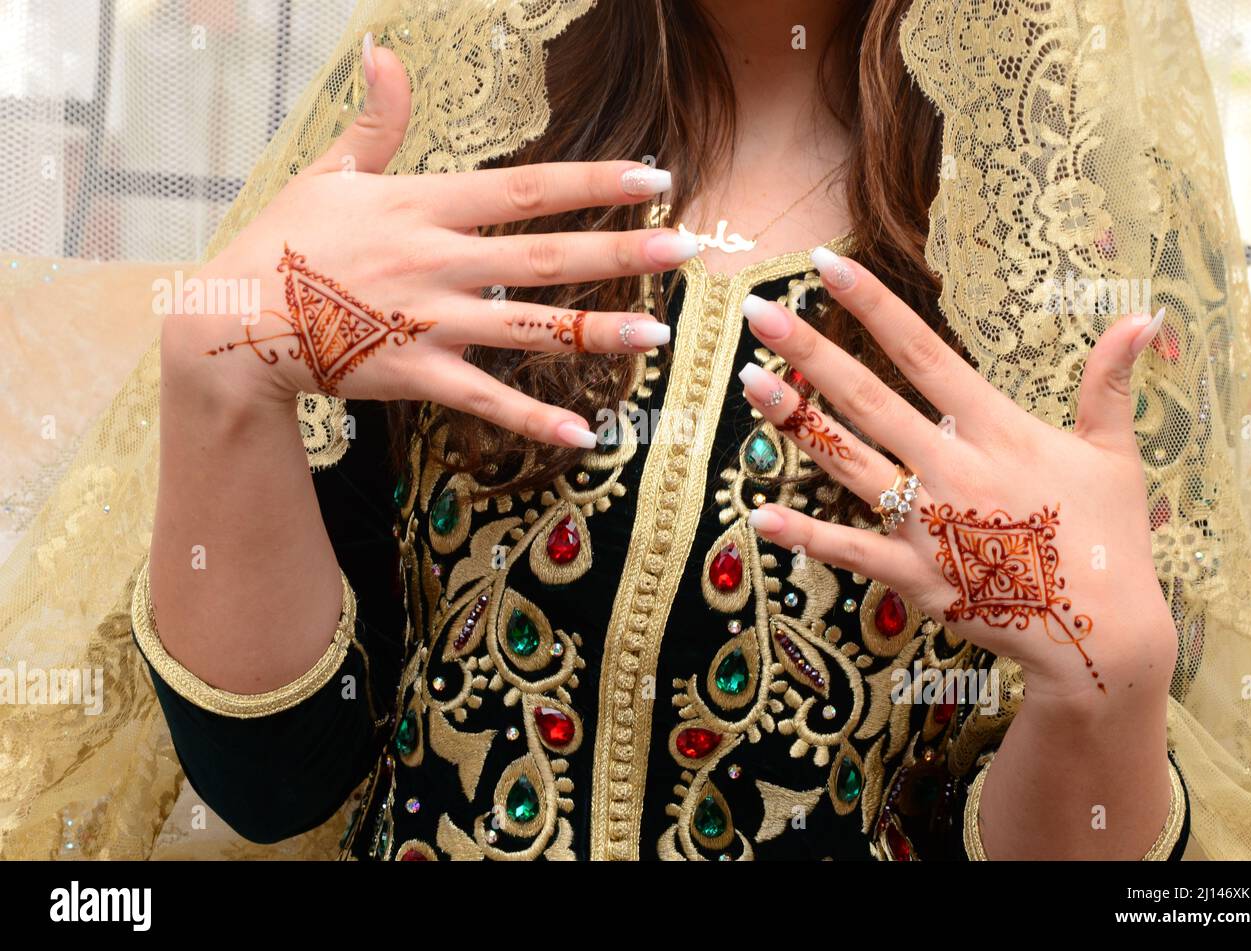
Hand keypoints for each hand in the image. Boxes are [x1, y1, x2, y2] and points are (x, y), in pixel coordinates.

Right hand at [162, 35, 697, 448]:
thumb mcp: (330, 171)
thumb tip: (386, 50)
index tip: (654, 180)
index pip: (526, 188)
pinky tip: (586, 437)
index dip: (593, 182)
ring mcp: (430, 321)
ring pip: (528, 328)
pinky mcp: (417, 376)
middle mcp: (438, 261)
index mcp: (424, 205)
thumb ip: (376, 119)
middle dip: (622, 252)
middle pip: (545, 254)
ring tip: (658, 338)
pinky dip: (535, 420)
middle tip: (690, 251)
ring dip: (596, 333)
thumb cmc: (284, 241)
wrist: (234, 320)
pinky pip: (487, 401)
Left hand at [738, 246, 1177, 708]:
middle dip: (810, 352)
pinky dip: (803, 535)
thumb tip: (1144, 317)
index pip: (924, 352)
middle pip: (868, 398)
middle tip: (758, 313)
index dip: (874, 305)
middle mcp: (953, 467)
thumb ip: (1109, 383)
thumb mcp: (1114, 453)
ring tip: (749, 382)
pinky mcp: (915, 576)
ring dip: (794, 422)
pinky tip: (757, 515)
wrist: (1102, 635)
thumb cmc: (1109, 538)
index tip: (828, 264)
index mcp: (997, 429)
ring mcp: (928, 523)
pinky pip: (849, 551)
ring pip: (847, 461)